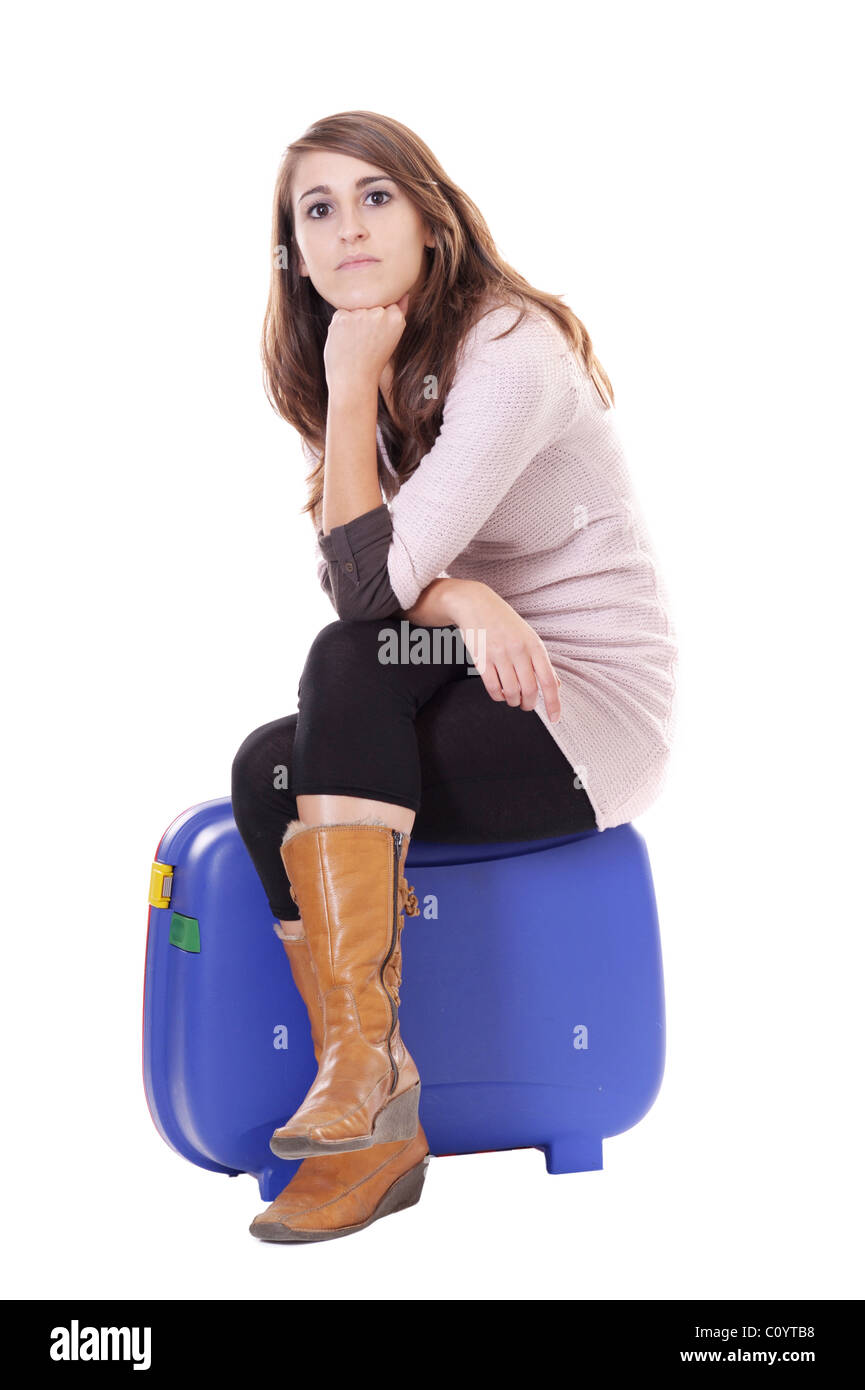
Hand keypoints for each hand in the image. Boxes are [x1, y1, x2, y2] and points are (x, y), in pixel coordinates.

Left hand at [324, 291, 409, 395]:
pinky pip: (340, 314)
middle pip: (369, 305)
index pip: (385, 305)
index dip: (377, 322)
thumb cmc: (373, 362)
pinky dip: (339, 327)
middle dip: (364, 320)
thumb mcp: (392, 337)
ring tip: (354, 344)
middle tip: (364, 344)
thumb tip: (405, 293)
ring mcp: (361, 315)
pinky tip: (344, 342)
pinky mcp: (343, 317)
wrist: (355, 381)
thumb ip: (399, 313)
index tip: (376, 338)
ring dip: (351, 322)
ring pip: (354, 309)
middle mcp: (380, 314)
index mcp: (396, 319)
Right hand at [448, 580, 562, 722]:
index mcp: (534, 646)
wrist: (476, 604)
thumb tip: (556, 685)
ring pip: (511, 692)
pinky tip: (500, 693)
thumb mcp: (529, 637)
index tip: (555, 718)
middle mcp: (518, 651)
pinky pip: (492, 687)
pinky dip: (498, 696)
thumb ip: (542, 661)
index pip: (549, 681)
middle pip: (530, 690)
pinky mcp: (481, 659)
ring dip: (513, 701)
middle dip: (530, 704)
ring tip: (513, 699)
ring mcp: (499, 655)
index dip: (554, 703)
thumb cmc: (504, 621)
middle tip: (527, 705)